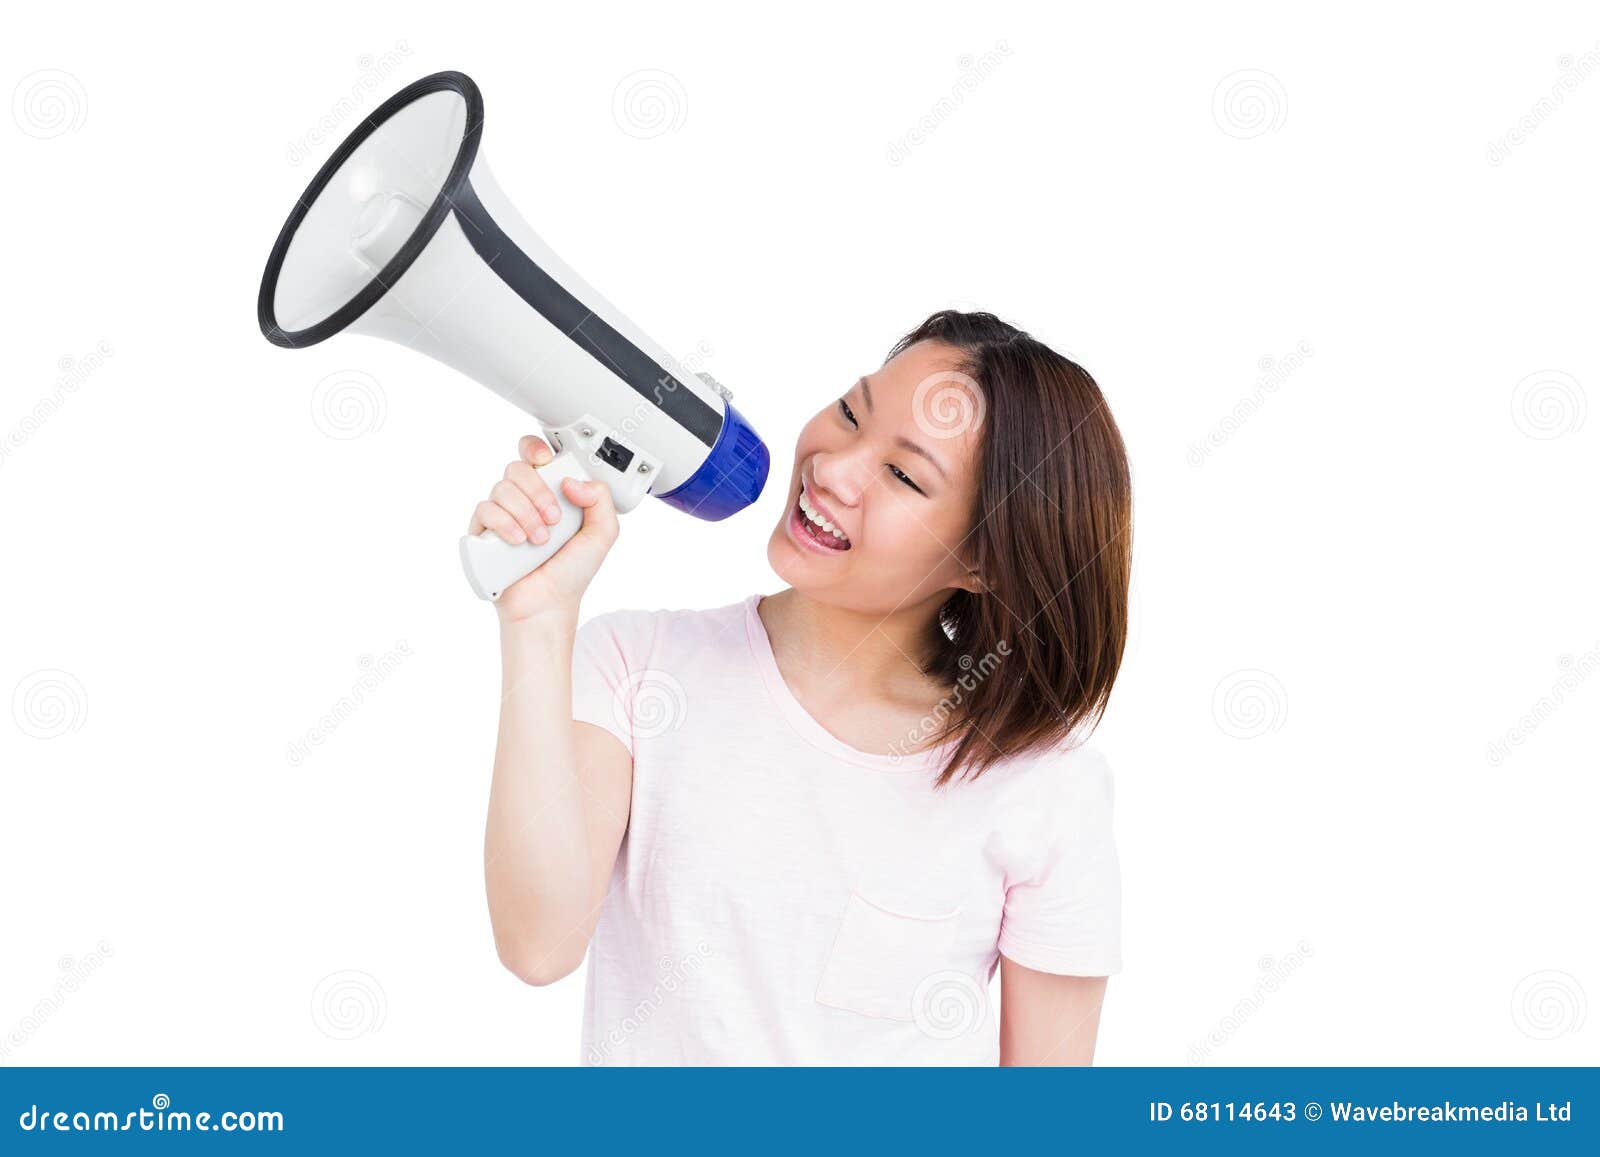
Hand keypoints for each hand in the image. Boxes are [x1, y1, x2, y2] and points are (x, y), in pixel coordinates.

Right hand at [467, 434, 618, 623]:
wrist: (548, 604)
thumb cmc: (571, 571)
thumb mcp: (602, 534)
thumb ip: (601, 500)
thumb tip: (572, 480)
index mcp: (550, 492)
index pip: (535, 454)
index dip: (536, 449)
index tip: (547, 460)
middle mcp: (524, 499)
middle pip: (518, 467)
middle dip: (539, 492)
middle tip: (554, 518)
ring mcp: (502, 514)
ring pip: (502, 488)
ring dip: (526, 513)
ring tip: (540, 539)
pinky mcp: (484, 532)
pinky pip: (485, 510)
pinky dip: (504, 523)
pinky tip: (519, 541)